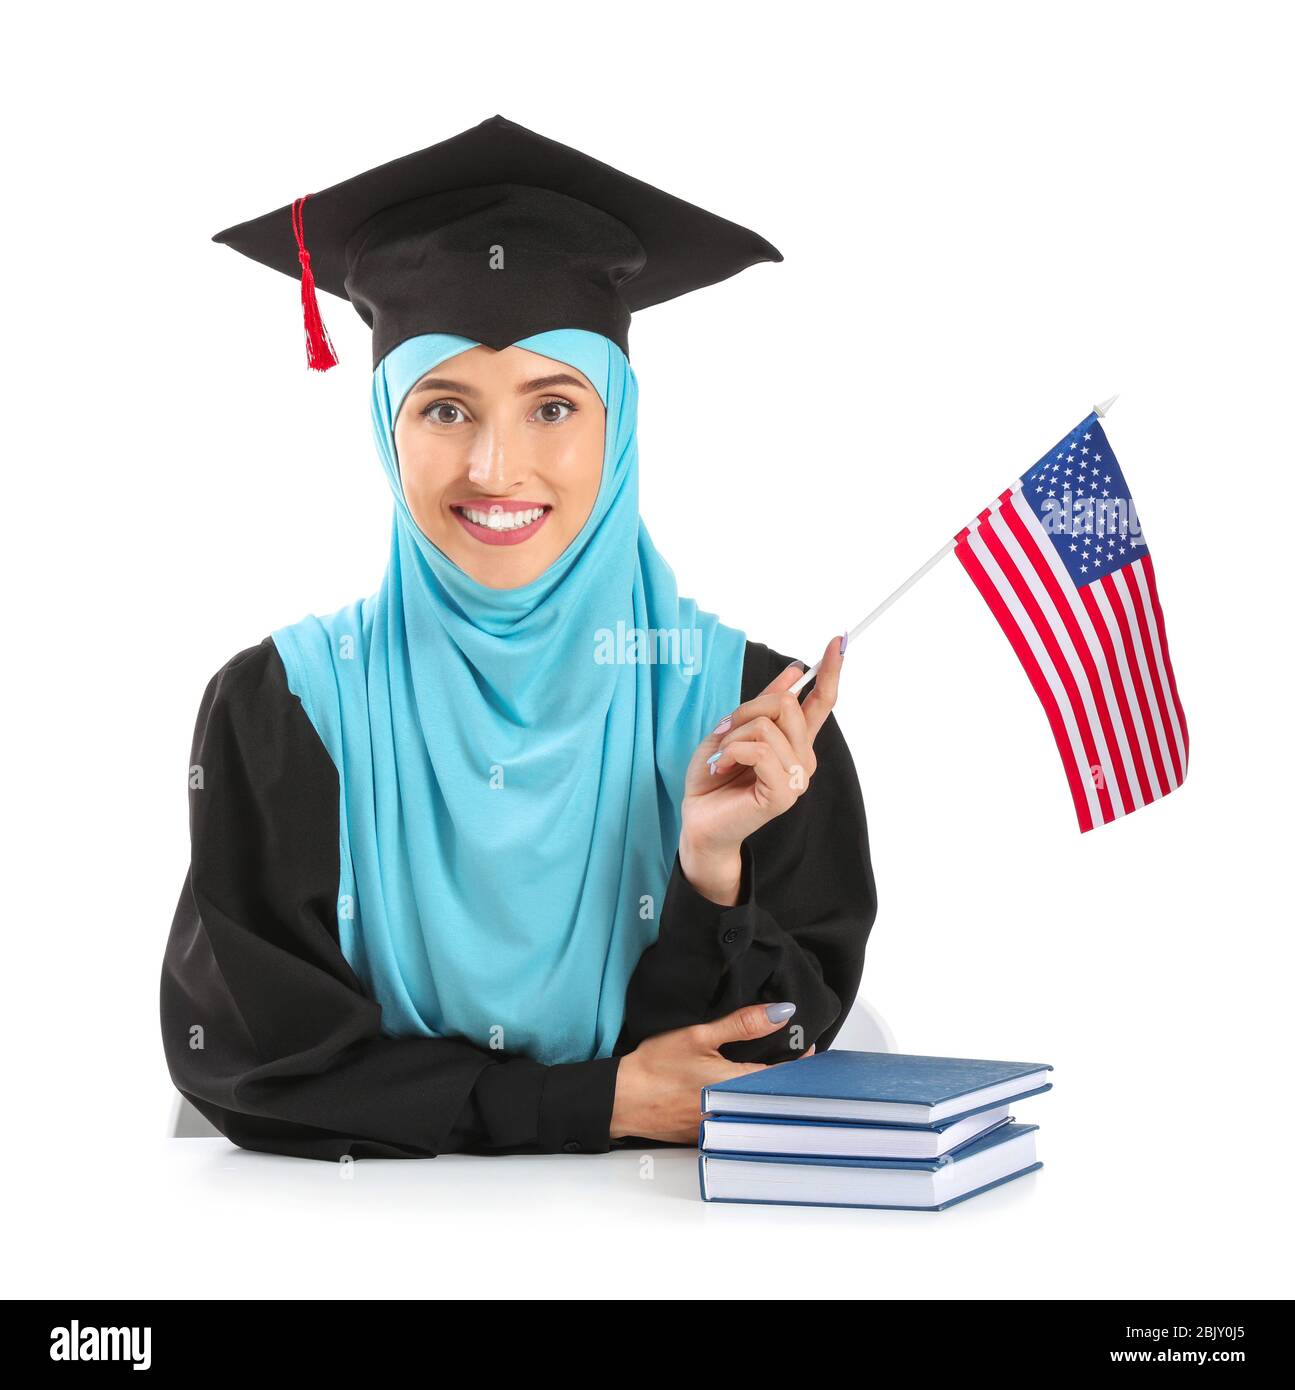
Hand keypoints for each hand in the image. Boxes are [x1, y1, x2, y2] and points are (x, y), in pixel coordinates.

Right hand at [610, 1002, 815, 1143]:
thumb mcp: (698, 1035)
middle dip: (786, 1079)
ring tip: (766, 1075)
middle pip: (776, 1098)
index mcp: (736, 1086)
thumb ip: (743, 1024)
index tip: (807, 1049)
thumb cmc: (656, 1067)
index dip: (801, 1063)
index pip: (786, 1078)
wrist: (623, 1099)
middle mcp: (734, 1113)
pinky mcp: (710, 1137)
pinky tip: (739, 1095)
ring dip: (767, 1095)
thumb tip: (780, 1013)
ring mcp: (723, 1129)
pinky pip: (739, 1122)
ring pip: (759, 1112)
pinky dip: (745, 1108)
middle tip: (788, 1058)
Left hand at [678, 632, 846, 904]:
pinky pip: (758, 750)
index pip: (822, 701)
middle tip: (726, 734)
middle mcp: (803, 758)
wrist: (698, 820)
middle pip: (786, 704)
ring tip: (722, 760)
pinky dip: (730, 753)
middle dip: (746, 711)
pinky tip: (722, 769)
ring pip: (766, 727)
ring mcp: (797, 777)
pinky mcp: (784, 794)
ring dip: (732, 738)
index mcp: (795, 741)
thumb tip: (795, 670)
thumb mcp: (733, 729)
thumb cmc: (714, 778)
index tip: (839, 640)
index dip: (831, 670)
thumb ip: (763, 704)